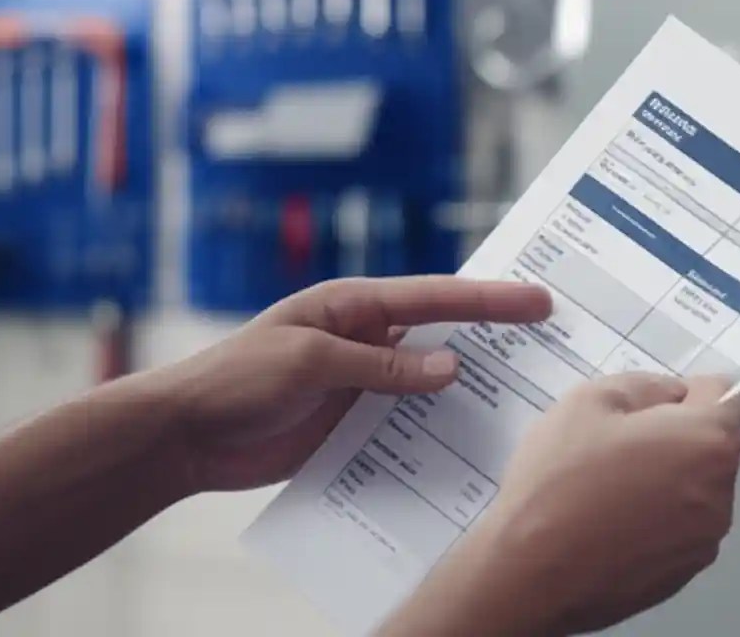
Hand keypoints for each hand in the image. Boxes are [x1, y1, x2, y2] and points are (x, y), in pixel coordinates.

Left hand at [149, 276, 550, 493]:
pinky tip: (473, 441)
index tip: (537, 301)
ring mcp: (363, 381)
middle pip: (442, 334)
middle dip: (495, 334)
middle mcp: (365, 338)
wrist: (187, 436)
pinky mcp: (355, 422)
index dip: (488, 300)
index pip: (433, 298)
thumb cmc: (236, 379)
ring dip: (473, 387)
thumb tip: (450, 368)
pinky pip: (408, 422)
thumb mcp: (307, 363)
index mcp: (352, 306)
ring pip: (431, 381)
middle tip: (552, 337)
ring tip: (530, 393)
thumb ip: (379, 367)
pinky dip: (439, 429)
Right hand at [387, 374, 739, 636]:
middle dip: (675, 437)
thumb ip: (645, 385)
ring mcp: (704, 542)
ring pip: (695, 490)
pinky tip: (608, 527)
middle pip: (711, 445)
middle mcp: (722, 494)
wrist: (529, 574)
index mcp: (709, 442)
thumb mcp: (589, 400)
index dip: (684, 392)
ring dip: (666, 481)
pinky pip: (678, 531)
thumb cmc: (559, 479)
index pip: (724, 393)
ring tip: (607, 492)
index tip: (642, 409)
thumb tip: (671, 395)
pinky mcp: (682, 577)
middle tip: (614, 448)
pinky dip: (655, 521)